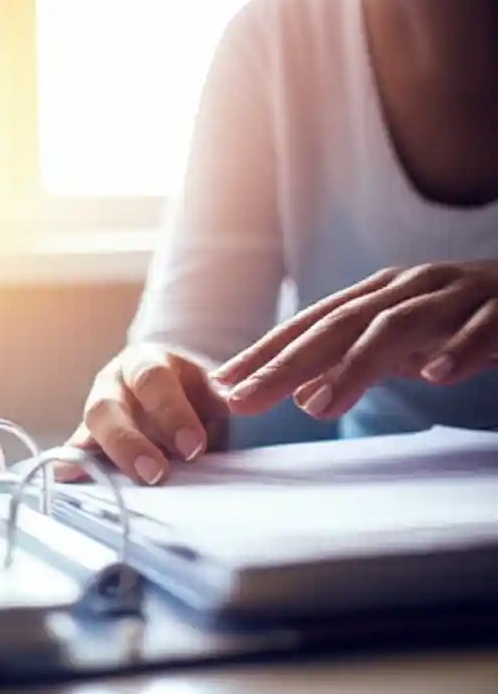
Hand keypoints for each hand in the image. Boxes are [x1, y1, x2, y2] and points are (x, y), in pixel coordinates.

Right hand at [65, 343, 228, 485]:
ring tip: (123, 489)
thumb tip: (223, 440)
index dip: (170, 412)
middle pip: (107, 407)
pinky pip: (74, 452)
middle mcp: (112, 383)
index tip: (194, 447)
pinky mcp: (86, 440)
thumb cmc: (194, 395)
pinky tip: (71, 481)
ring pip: (87, 431)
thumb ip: (218, 412)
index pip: (152, 380)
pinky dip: (74, 467)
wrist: (172, 391)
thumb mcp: (211, 393)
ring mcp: (95, 412)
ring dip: (108, 461)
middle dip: (130, 442)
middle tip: (156, 474)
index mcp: (146, 362)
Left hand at [213, 262, 497, 419]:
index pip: (311, 324)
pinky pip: (484, 327)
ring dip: (357, 364)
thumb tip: (302, 394)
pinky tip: (433, 376)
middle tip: (243, 401)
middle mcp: (412, 287)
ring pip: (400, 324)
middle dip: (285, 363)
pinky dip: (458, 348)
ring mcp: (460, 293)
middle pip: (339, 324)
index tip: (222, 388)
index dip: (265, 354)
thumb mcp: (406, 342)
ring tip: (318, 406)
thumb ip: (358, 363)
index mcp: (381, 294)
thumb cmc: (468, 319)